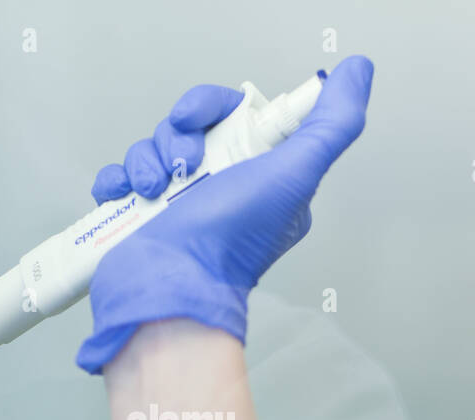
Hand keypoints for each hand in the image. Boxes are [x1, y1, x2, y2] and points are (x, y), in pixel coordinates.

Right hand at [77, 56, 373, 373]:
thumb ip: (331, 125)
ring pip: (154, 148)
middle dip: (178, 135)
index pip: (237, 116)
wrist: (169, 289)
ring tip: (154, 190)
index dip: (216, 107)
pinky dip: (118, 181)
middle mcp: (220, 190)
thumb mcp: (293, 176)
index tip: (211, 121)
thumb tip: (355, 75)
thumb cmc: (228, 244)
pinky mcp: (140, 217)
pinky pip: (122, 178)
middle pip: (191, 128)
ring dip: (147, 159)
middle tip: (185, 162)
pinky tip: (125, 194)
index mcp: (260, 179)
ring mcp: (177, 205)